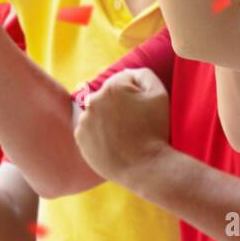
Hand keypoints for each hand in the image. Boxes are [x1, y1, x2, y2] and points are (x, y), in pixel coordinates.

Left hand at [73, 68, 172, 183]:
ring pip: (98, 111)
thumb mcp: (159, 94)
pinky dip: (99, 132)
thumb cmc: (154, 130)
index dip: (138, 94)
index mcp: (112, 87)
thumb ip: (143, 74)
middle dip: (120, 104)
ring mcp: (84, 120)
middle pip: (109, 95)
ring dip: (108, 117)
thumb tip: (126, 73)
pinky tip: (113, 141)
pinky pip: (90, 128)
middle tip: (134, 124)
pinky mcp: (80, 138)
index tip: (143, 110)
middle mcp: (93, 101)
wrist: (144, 167)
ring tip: (124, 134)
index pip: (125, 81)